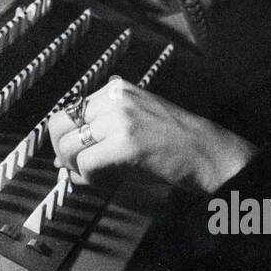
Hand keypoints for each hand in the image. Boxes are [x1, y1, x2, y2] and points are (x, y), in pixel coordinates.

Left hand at [47, 79, 256, 194]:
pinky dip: (91, 178)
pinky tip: (108, 181)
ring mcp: (121, 118)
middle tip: (76, 169)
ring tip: (97, 177)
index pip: (69, 110)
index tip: (73, 155)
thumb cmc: (175, 143)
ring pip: (70, 145)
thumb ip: (101, 132)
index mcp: (117, 89)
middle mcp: (116, 97)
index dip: (65, 137)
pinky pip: (86, 163)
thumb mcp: (136, 123)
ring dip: (77, 167)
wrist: (209, 153)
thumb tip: (62, 157)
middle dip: (63, 152)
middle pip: (61, 124)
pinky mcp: (127, 143)